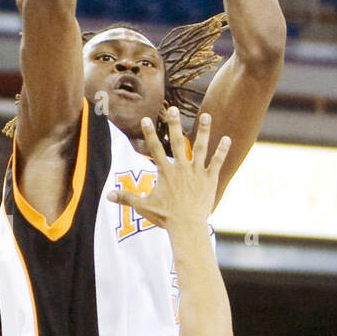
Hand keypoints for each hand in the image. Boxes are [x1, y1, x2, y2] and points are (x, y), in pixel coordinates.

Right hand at [107, 108, 230, 228]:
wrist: (187, 226)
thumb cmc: (165, 217)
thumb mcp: (143, 206)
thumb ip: (126, 198)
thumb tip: (108, 196)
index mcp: (165, 172)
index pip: (155, 149)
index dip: (150, 134)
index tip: (146, 119)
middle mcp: (181, 168)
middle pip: (177, 142)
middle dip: (174, 124)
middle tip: (172, 109)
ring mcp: (197, 173)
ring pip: (200, 147)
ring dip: (203, 131)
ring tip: (206, 115)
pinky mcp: (210, 179)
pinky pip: (217, 162)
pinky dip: (222, 151)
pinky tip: (228, 138)